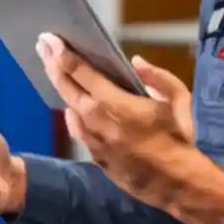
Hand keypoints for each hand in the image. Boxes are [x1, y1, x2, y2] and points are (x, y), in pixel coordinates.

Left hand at [37, 33, 223, 223]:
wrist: (178, 185)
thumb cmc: (180, 139)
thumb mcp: (178, 100)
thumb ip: (157, 77)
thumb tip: (135, 62)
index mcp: (113, 103)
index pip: (79, 72)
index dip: (62, 53)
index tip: (49, 39)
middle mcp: (95, 121)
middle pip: (66, 88)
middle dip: (52, 64)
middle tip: (43, 47)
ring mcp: (93, 141)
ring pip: (69, 109)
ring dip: (61, 88)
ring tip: (54, 71)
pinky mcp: (96, 157)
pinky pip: (79, 129)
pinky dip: (73, 113)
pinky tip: (72, 106)